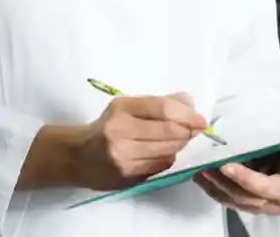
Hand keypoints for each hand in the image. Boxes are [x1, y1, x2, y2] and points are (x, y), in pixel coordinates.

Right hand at [72, 93, 207, 190]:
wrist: (78, 157)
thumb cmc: (107, 127)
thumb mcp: (126, 107)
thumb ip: (158, 103)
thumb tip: (189, 102)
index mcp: (120, 110)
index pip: (162, 109)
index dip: (187, 114)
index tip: (201, 119)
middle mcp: (120, 133)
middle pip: (169, 132)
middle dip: (187, 131)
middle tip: (195, 130)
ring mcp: (124, 158)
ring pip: (168, 151)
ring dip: (180, 145)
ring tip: (180, 139)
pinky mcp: (128, 177)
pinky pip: (160, 166)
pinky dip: (168, 157)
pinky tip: (164, 152)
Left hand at [193, 128, 279, 215]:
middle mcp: (279, 194)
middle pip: (263, 190)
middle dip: (245, 178)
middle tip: (227, 165)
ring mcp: (259, 203)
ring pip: (239, 197)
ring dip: (219, 184)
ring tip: (203, 167)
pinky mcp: (243, 204)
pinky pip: (225, 199)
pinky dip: (210, 189)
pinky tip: (197, 175)